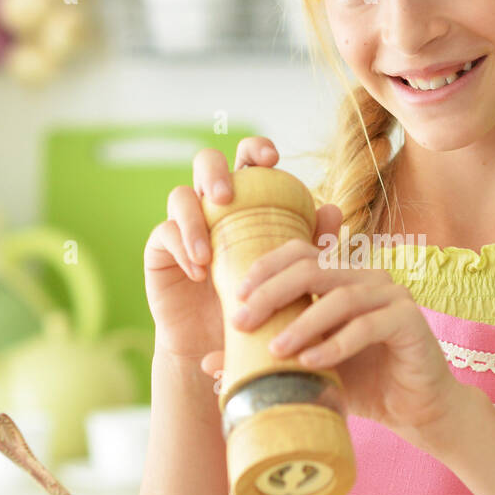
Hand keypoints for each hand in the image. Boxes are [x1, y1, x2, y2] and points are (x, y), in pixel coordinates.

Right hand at [144, 137, 342, 363]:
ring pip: (180, 196)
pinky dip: (182, 248)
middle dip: (215, 172)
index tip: (272, 158)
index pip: (248, 160)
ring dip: (194, 219)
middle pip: (206, 162)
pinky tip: (199, 271)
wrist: (226, 346)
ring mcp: (183, 223)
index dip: (256, 148)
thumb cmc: (264, 303)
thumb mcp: (292, 274)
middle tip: (225, 196)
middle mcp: (212, 205)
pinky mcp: (160, 249)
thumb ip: (312, 243)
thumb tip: (333, 210)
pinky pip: (165, 234)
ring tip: (209, 253)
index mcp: (246, 200)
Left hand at [199, 236, 464, 452]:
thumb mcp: (307, 367)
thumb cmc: (363, 383)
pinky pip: (368, 326)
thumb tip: (207, 362)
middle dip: (272, 293)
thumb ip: (267, 358)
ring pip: (339, 297)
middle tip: (241, 322)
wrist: (417, 409)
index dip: (265, 267)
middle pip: (312, 269)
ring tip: (275, 350)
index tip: (235, 296)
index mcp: (341, 277)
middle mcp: (367, 277)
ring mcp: (391, 295)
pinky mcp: (410, 321)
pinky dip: (336, 344)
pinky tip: (313, 361)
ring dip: (302, 323)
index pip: (299, 253)